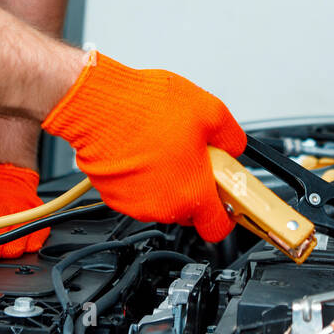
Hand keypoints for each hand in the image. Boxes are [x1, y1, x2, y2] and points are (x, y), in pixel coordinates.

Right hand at [41, 50, 245, 240]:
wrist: (98, 105)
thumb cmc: (147, 109)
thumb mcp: (210, 111)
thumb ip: (231, 137)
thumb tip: (234, 147)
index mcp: (192, 194)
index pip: (218, 228)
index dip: (226, 214)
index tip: (226, 198)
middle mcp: (162, 207)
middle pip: (189, 209)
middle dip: (194, 185)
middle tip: (192, 154)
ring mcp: (134, 204)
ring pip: (162, 199)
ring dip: (167, 179)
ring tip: (162, 143)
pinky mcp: (112, 195)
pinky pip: (137, 191)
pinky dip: (142, 176)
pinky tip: (141, 147)